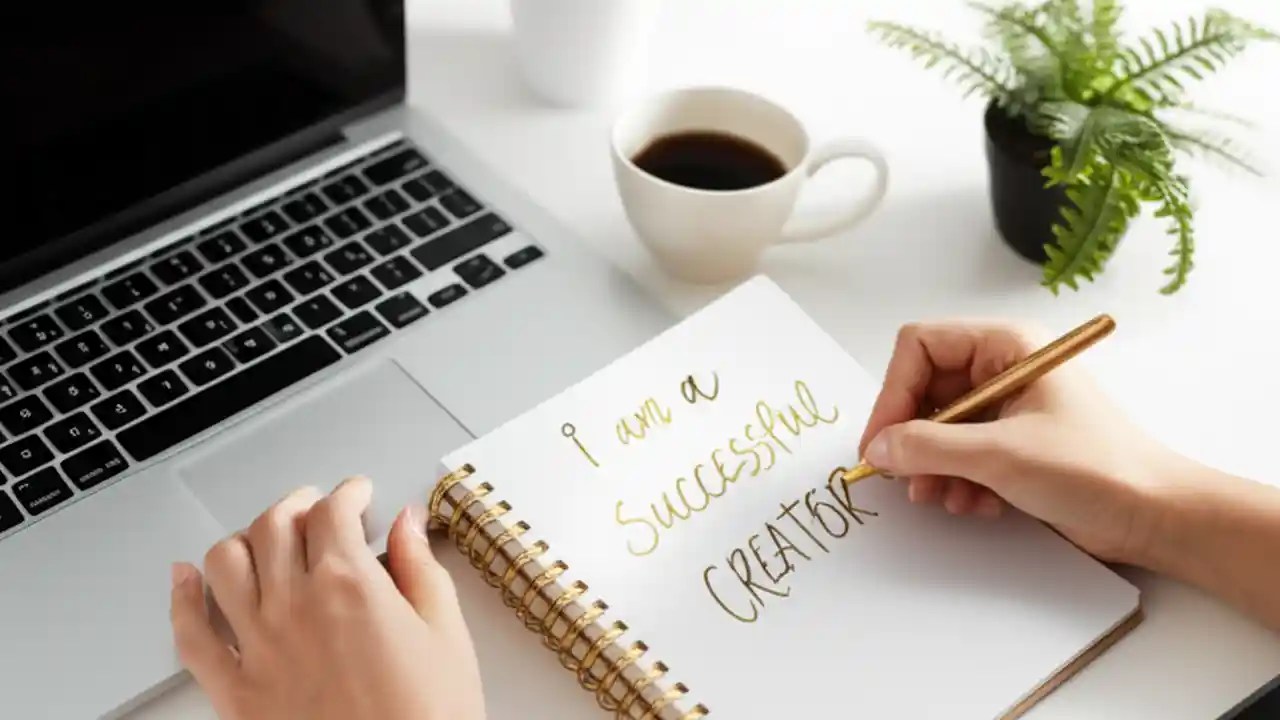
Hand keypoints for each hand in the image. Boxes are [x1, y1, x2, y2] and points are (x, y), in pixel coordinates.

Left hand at [169, 477, 486, 719]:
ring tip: (263, 535)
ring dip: (245, 537)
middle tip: (316, 506)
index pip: (334, 511)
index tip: (358, 495)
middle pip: (276, 525)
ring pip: (225, 562)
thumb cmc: (428, 719)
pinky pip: (190, 634)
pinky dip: (181, 599)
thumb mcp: (446, 635)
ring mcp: (258, 648)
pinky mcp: (235, 691)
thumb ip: (421, 569)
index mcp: (350, 586)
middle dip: (299, 505)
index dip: (348, 492)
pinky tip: (184, 580)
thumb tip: (409, 526)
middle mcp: (296, 607)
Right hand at [857, 321, 1177, 565]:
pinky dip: (957, 482)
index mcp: (1007, 346)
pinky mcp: (1013, 446)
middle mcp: (1002, 369)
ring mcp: (1007, 408)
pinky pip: (960, 455)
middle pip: (924, 390)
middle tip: (905, 478)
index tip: (882, 442)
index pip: (921, 347)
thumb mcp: (1002, 455)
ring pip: (938, 428)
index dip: (893, 393)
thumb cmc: (1095, 468)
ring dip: (933, 467)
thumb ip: (930, 447)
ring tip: (945, 498)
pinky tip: (975, 506)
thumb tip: (876, 449)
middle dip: (913, 438)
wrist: (1157, 516)